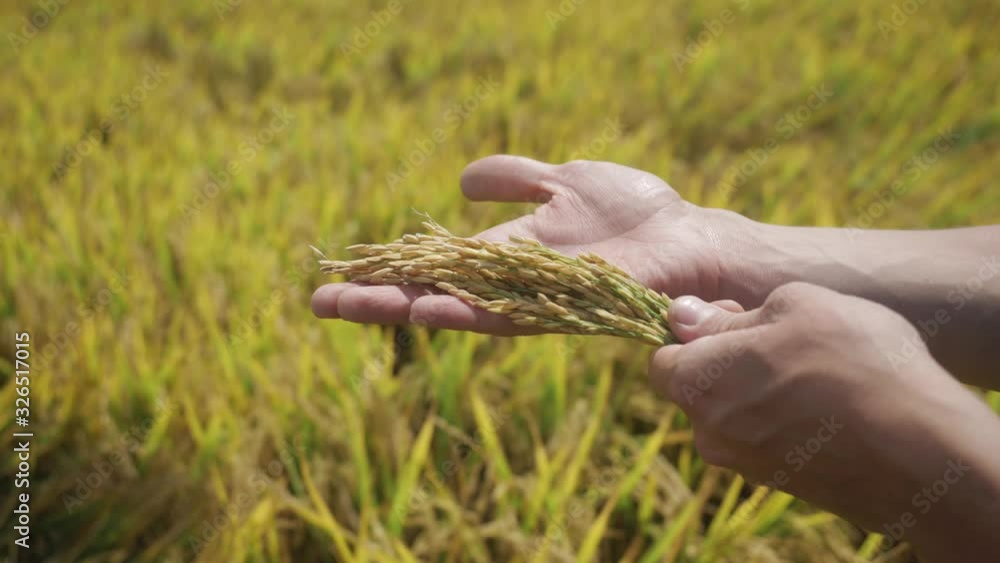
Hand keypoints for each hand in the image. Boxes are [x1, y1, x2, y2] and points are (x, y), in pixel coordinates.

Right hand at [312, 155, 749, 332]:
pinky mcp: (570, 301)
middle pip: (437, 292)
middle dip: (381, 298)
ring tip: (356, 307)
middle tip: (321, 302)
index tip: (337, 276)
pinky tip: (431, 308)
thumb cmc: (631, 214)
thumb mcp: (561, 182)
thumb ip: (515, 179)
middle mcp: (514, 282)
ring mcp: (539, 294)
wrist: (690, 239)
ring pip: (462, 306)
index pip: (436, 267)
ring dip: (409, 307)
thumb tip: (462, 181)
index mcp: (508, 255)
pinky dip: (472, 307)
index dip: (390, 272)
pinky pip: (517, 307)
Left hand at [649, 282, 999, 561]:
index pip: (662, 359)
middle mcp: (710, 432)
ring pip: (735, 413)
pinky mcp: (783, 484)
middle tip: (785, 338)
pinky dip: (786, 420)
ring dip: (761, 389)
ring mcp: (746, 464)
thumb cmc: (855, 361)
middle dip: (728, 361)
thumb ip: (726, 315)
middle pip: (698, 388)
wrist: (924, 449)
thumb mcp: (792, 306)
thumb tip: (683, 316)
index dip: (693, 333)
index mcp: (697, 383)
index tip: (733, 316)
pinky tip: (832, 403)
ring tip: (818, 370)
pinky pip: (767, 440)